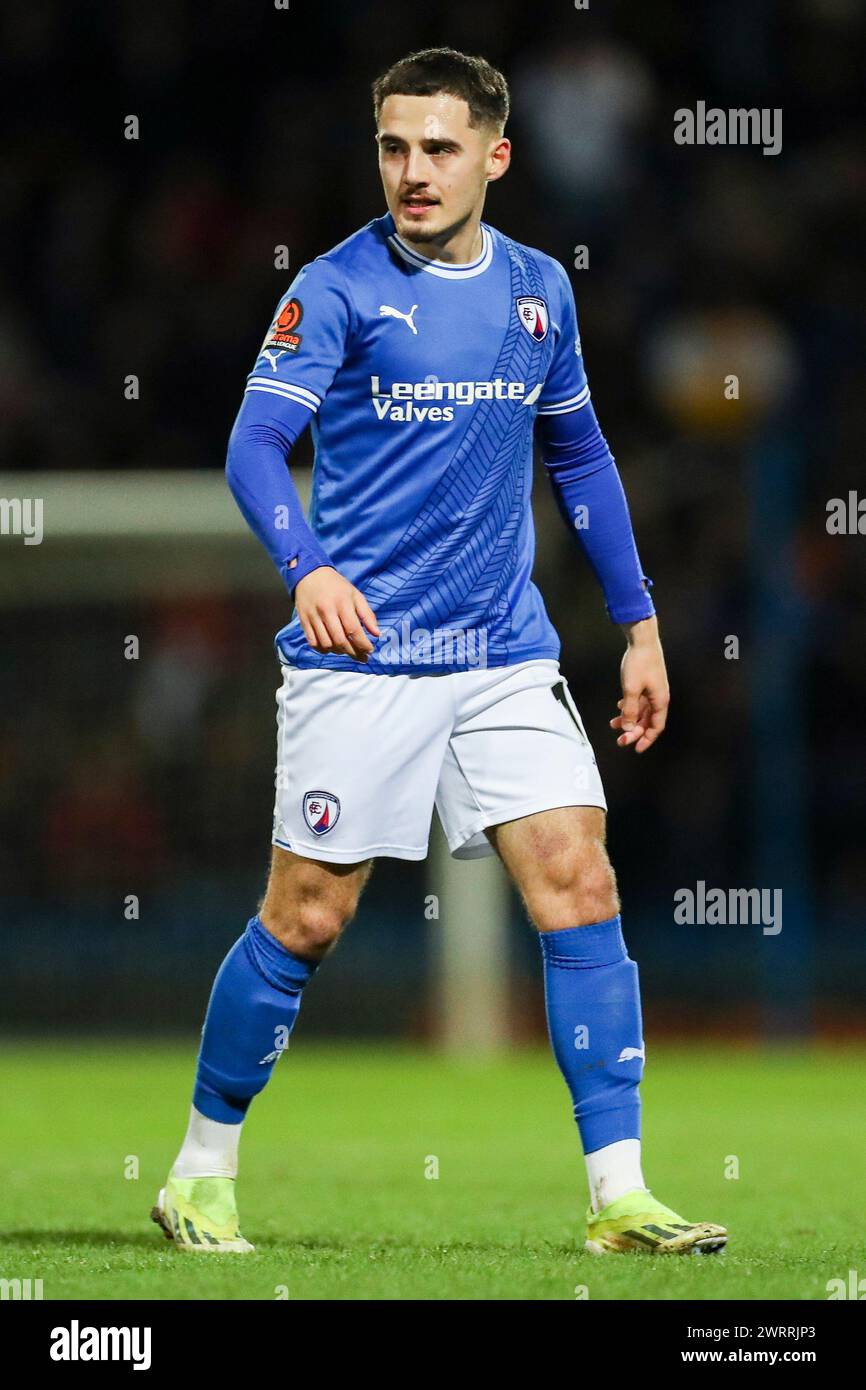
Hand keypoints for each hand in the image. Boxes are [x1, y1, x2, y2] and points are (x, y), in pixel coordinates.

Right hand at [293, 566, 379, 661]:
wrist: (309, 574)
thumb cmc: (336, 586)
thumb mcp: (355, 595)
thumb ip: (367, 614)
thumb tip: (377, 634)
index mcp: (342, 603)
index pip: (353, 630)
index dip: (363, 644)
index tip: (370, 650)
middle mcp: (326, 611)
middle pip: (340, 640)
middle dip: (353, 652)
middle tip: (361, 657)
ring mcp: (313, 617)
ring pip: (327, 644)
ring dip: (339, 652)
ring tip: (347, 650)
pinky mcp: (304, 621)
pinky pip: (313, 643)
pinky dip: (324, 650)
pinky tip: (332, 648)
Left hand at [610, 615, 668, 752]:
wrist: (642, 640)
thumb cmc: (639, 663)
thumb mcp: (631, 689)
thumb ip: (630, 711)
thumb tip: (629, 729)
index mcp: (659, 701)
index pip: (655, 727)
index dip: (646, 739)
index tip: (636, 748)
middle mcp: (658, 697)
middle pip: (647, 721)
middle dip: (634, 731)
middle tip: (620, 740)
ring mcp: (653, 690)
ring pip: (642, 711)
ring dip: (630, 719)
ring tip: (614, 724)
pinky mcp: (647, 682)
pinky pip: (639, 700)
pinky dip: (630, 707)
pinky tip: (620, 707)